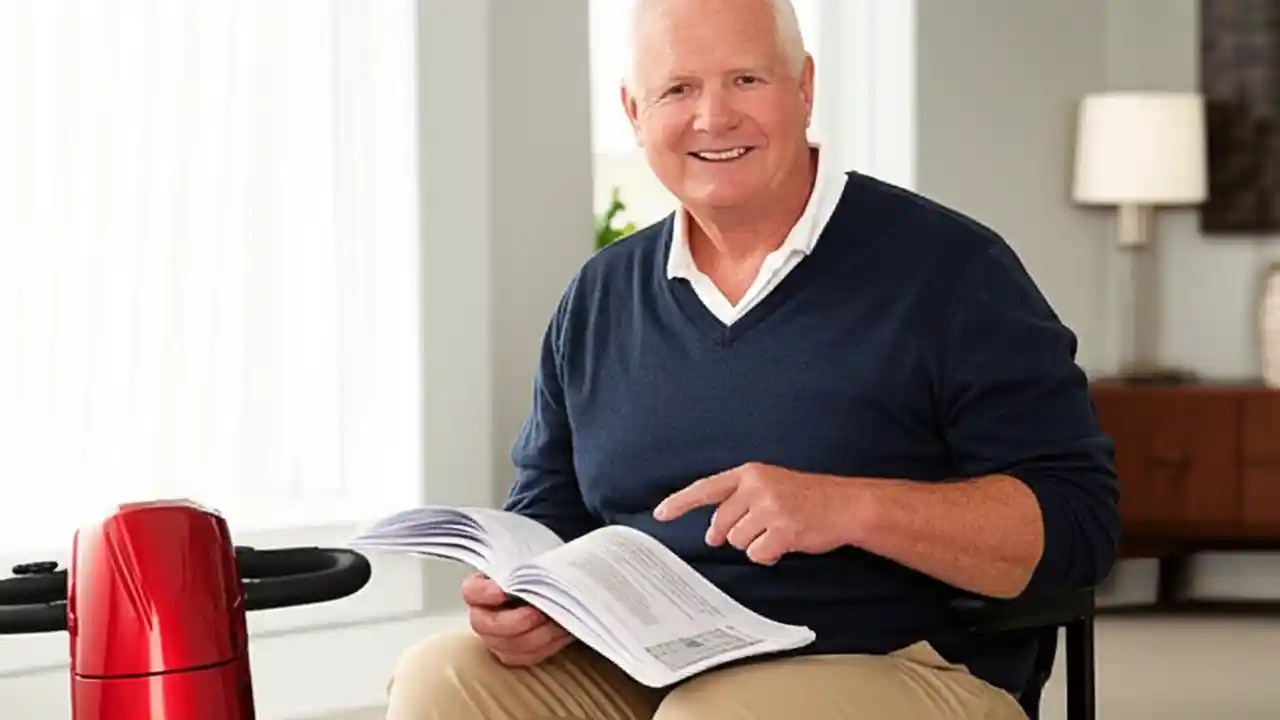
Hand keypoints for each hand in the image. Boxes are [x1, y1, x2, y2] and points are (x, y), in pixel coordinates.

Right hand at [461, 573, 573, 666]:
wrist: (553, 589)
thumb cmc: (536, 574)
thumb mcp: (528, 561)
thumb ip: (523, 566)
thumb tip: (534, 569)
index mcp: (480, 589)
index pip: (472, 592)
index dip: (485, 594)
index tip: (503, 590)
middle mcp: (482, 616)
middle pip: (486, 625)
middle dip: (515, 622)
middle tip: (537, 612)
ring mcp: (496, 639)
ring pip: (508, 646)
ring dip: (536, 635)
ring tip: (555, 622)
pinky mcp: (515, 654)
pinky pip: (527, 657)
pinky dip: (546, 645)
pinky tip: (560, 632)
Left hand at [653, 462, 860, 565]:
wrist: (845, 505)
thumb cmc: (807, 497)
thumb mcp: (770, 485)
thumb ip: (739, 502)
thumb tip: (713, 533)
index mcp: (750, 473)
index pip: (706, 488)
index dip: (680, 503)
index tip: (660, 514)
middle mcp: (756, 488)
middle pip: (721, 525)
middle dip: (734, 534)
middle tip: (760, 528)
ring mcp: (770, 509)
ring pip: (738, 542)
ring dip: (756, 544)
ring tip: (779, 531)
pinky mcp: (782, 530)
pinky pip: (758, 554)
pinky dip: (769, 555)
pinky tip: (786, 543)